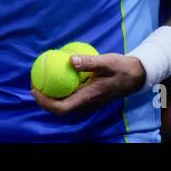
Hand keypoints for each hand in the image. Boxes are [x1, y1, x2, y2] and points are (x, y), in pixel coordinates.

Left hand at [31, 51, 146, 114]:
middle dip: (43, 100)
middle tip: (33, 84)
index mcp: (89, 97)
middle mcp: (87, 103)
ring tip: (40, 81)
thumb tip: (70, 60)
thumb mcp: (107, 62)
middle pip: (60, 109)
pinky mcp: (90, 96)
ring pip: (64, 105)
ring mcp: (89, 101)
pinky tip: (55, 77)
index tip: (34, 89)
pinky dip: (59, 91)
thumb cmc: (122, 68)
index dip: (45, 102)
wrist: (137, 76)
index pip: (62, 108)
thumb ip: (89, 62)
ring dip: (50, 97)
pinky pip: (70, 97)